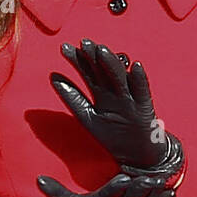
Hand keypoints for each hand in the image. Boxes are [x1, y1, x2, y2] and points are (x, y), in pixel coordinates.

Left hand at [51, 40, 173, 171]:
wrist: (135, 154)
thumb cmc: (111, 134)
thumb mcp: (86, 116)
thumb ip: (72, 97)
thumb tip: (53, 76)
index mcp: (100, 91)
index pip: (87, 71)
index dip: (77, 59)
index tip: (64, 47)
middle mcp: (114, 90)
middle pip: (102, 69)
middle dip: (93, 56)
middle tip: (83, 43)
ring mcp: (129, 97)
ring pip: (120, 77)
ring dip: (112, 63)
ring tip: (102, 50)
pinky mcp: (144, 107)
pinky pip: (142, 92)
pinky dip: (140, 79)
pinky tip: (135, 67)